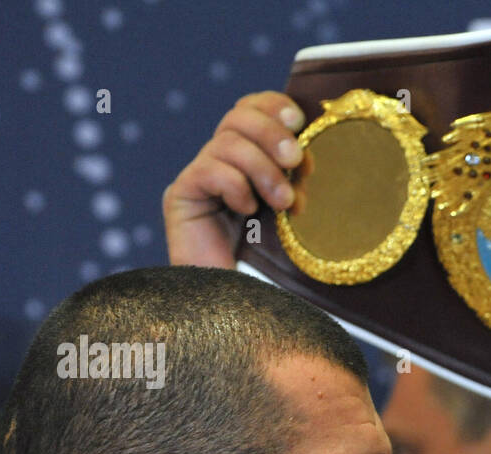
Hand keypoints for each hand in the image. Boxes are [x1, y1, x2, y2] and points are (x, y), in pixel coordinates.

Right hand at [163, 92, 305, 267]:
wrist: (240, 310)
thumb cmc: (275, 269)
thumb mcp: (295, 216)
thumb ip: (297, 181)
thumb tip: (310, 152)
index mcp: (248, 161)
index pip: (250, 109)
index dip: (271, 105)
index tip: (299, 119)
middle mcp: (219, 164)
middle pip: (237, 117)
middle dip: (271, 133)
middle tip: (295, 161)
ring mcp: (198, 179)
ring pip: (227, 142)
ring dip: (263, 169)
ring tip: (283, 203)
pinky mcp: (180, 197)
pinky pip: (209, 170)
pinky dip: (235, 186)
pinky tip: (247, 212)